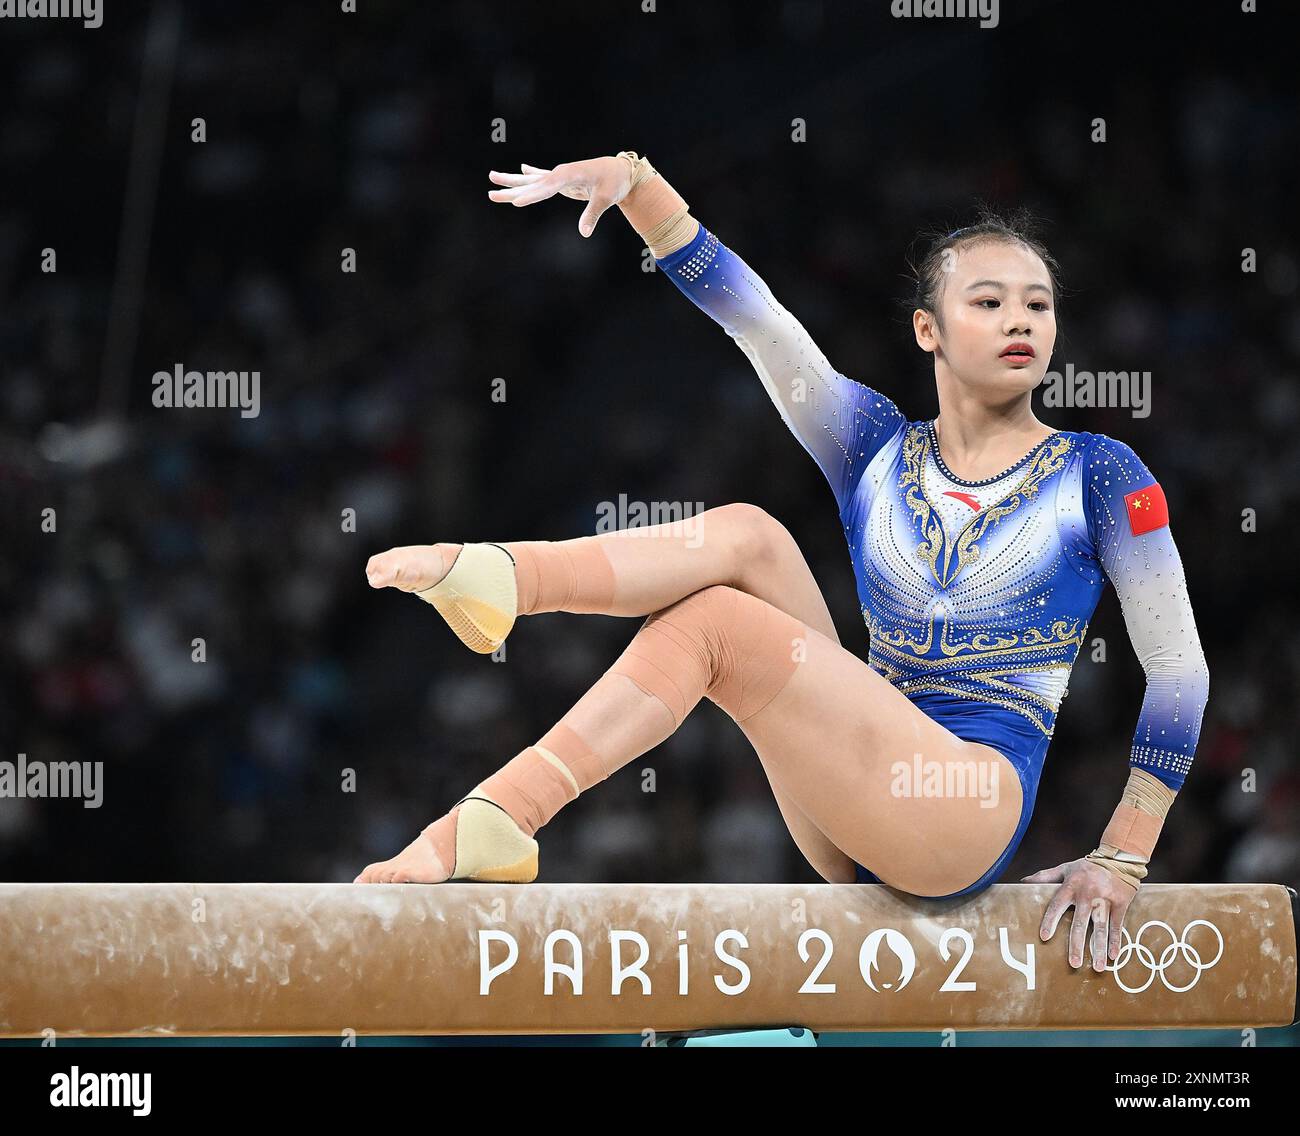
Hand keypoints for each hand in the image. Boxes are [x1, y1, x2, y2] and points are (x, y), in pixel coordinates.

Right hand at [487, 156, 634, 237]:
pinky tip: (521, 169)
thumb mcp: (605, 199)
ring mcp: (560, 175)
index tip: (515, 202)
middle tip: (490, 193)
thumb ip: (592, 215)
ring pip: (531, 180)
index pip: (545, 187)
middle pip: (530, 183)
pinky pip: (543, 178)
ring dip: (512, 181)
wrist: (621, 171)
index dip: (531, 196)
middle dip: (510, 189)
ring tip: (492, 178)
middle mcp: (560, 173)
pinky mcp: (563, 180)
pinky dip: (532, 174)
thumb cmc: (614, 182)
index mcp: (568, 175)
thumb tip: (584, 233)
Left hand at [1022, 857, 1138, 971]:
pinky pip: (1118, 925)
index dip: (1050, 921)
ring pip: (1101, 928)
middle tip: (1073, 964)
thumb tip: (1022, 882)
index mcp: (1071, 886)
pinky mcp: (1121, 903)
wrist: (1118, 859)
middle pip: (1080, 923)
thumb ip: (1044, 877)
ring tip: (1096, 968)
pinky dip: (1116, 942)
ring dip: (1098, 948)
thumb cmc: (1086, 867)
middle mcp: (1087, 894)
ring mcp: (1105, 900)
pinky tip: (1113, 957)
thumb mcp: (1065, 869)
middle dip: (1076, 944)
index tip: (1044, 937)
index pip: (1057, 905)